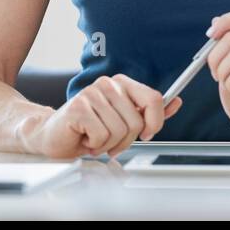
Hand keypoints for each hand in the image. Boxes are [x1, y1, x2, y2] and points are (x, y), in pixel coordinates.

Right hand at [26, 74, 181, 159]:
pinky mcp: (78, 108)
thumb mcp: (123, 121)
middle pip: (137, 121)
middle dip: (125, 140)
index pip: (154, 98)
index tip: (147, 134)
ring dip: (108, 144)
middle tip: (109, 141)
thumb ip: (149, 112)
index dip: (155, 122)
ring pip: (120, 131)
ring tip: (95, 139)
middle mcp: (107, 84)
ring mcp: (92, 94)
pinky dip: (95, 145)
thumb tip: (176, 102)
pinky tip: (84, 139)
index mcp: (121, 83)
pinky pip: (102, 136)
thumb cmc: (87, 129)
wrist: (53, 136)